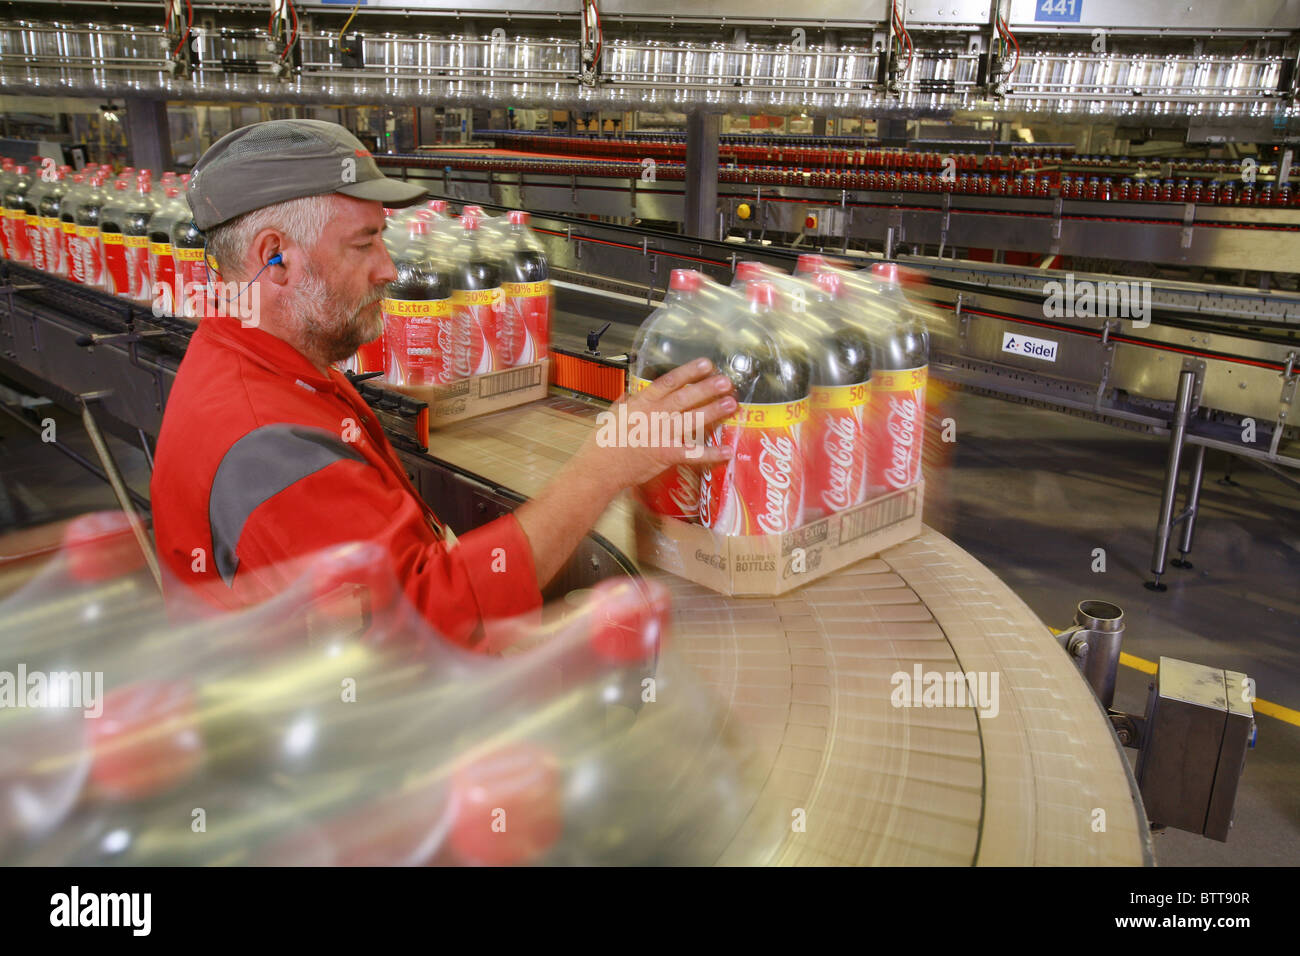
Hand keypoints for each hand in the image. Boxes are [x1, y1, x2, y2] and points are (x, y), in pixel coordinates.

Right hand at [580, 357, 736, 493]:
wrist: (599, 468)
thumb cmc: (603, 443)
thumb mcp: (613, 414)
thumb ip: (626, 402)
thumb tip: (632, 394)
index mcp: (641, 403)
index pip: (668, 382)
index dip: (689, 372)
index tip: (706, 364)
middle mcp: (653, 415)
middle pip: (685, 398)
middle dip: (707, 388)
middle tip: (726, 381)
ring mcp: (661, 434)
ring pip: (692, 419)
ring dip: (714, 411)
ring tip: (732, 403)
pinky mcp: (666, 454)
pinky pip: (693, 453)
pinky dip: (711, 453)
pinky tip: (727, 450)